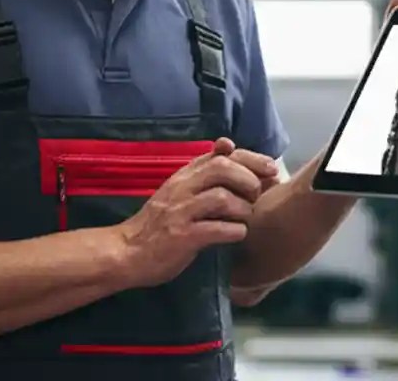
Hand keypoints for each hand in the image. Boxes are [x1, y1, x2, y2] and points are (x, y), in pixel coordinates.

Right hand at [116, 139, 272, 287]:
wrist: (126, 252)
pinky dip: (234, 231)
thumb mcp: (179, 190)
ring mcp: (181, 212)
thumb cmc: (159, 223)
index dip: (251, 159)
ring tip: (244, 218)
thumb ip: (203, 171)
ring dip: (243, 208)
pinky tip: (237, 234)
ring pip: (222, 198)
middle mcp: (182, 188)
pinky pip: (217, 229)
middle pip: (223, 168)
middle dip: (249, 180)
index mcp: (184, 175)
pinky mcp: (182, 237)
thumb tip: (229, 145)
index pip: (221, 154)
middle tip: (257, 195)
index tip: (270, 168)